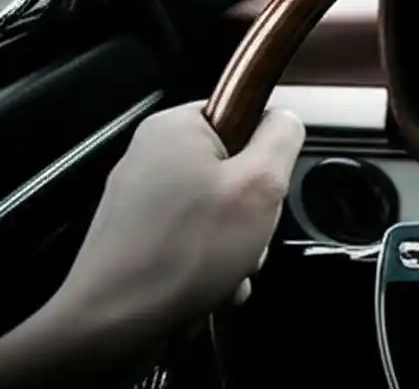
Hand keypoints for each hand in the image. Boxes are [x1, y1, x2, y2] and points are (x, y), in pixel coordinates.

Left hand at [0, 102, 303, 384]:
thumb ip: (282, 139)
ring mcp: (140, 199)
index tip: (264, 190)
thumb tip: (286, 119)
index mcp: (176, 128)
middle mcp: (152, 156)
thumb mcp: (259, 186)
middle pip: (234, 170)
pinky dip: (210, 264)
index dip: (266, 154)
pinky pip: (193, 239)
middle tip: (248, 239)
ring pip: (218, 212)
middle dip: (252, 213)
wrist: (112, 323)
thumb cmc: (188, 250)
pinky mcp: (135, 237)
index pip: (245, 115)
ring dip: (237, 246)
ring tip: (227, 272)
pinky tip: (210, 288)